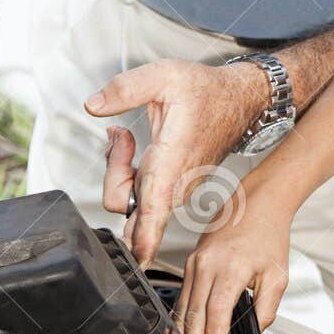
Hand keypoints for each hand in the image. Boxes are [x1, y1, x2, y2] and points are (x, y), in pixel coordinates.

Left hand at [85, 58, 267, 266]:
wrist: (239, 102)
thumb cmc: (208, 91)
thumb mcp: (165, 75)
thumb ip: (126, 88)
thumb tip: (94, 105)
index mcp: (172, 159)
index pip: (155, 207)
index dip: (145, 236)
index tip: (138, 258)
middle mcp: (175, 182)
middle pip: (124, 202)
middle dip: (112, 170)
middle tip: (121, 135)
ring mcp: (176, 189)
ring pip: (130, 199)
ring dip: (119, 170)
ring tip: (127, 136)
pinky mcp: (174, 189)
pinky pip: (140, 195)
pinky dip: (129, 174)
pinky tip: (133, 146)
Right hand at [147, 181, 292, 333]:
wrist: (256, 204)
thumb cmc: (268, 236)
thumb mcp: (278, 276)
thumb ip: (266, 308)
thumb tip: (254, 332)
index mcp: (231, 268)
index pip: (217, 310)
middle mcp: (207, 266)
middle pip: (192, 315)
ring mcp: (195, 265)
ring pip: (181, 310)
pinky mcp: (190, 266)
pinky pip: (179, 299)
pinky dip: (170, 323)